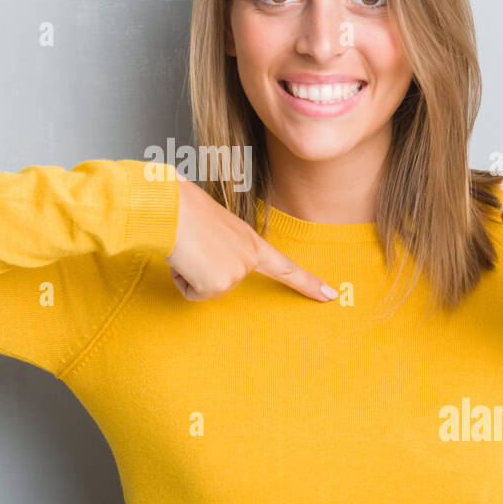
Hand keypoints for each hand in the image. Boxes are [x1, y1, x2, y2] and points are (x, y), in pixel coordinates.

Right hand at [167, 176, 337, 301]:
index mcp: (251, 240)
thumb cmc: (183, 208)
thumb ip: (220, 245)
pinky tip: (182, 258)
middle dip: (203, 270)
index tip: (332, 295)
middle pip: (224, 282)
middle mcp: (249, 258)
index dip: (308, 283)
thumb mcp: (213, 225)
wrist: (170, 209)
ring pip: (207, 288)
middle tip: (195, 243)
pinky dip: (182, 279)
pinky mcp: (217, 285)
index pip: (286, 266)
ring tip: (187, 247)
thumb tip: (197, 253)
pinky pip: (193, 293)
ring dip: (190, 271)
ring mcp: (236, 273)